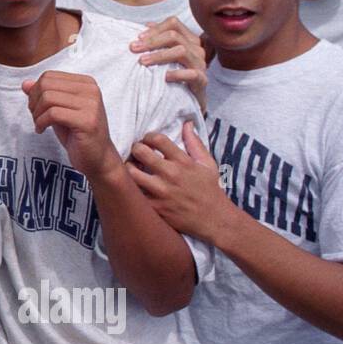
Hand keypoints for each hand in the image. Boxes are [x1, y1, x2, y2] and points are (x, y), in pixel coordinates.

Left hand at [22, 70, 121, 178]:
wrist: (97, 158)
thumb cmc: (76, 133)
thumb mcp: (57, 110)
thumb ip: (43, 95)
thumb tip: (25, 83)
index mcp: (86, 83)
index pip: (49, 76)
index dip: (35, 92)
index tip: (36, 108)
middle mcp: (91, 90)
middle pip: (46, 85)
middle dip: (33, 102)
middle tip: (35, 117)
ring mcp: (91, 105)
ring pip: (48, 98)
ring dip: (36, 114)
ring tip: (39, 124)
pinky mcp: (87, 121)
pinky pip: (53, 114)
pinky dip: (41, 122)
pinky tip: (41, 131)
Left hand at [125, 121, 235, 242]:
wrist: (214, 220)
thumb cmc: (210, 190)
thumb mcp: (208, 164)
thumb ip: (195, 143)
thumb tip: (186, 123)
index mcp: (183, 162)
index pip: (157, 139)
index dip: (148, 137)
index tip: (147, 141)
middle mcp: (170, 175)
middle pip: (140, 152)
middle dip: (135, 149)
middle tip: (136, 153)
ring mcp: (161, 192)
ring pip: (131, 173)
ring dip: (128, 168)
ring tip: (132, 168)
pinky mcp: (155, 207)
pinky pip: (134, 194)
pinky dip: (131, 188)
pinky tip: (134, 186)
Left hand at [130, 17, 207, 111]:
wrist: (188, 100)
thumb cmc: (174, 75)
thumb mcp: (166, 55)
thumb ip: (159, 39)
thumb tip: (147, 24)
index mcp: (188, 39)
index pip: (174, 24)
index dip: (155, 28)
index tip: (138, 38)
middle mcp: (197, 49)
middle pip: (174, 36)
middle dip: (152, 41)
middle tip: (134, 49)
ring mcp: (200, 64)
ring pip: (182, 51)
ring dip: (159, 55)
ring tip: (143, 61)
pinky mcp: (202, 81)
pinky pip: (192, 74)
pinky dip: (177, 74)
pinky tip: (165, 77)